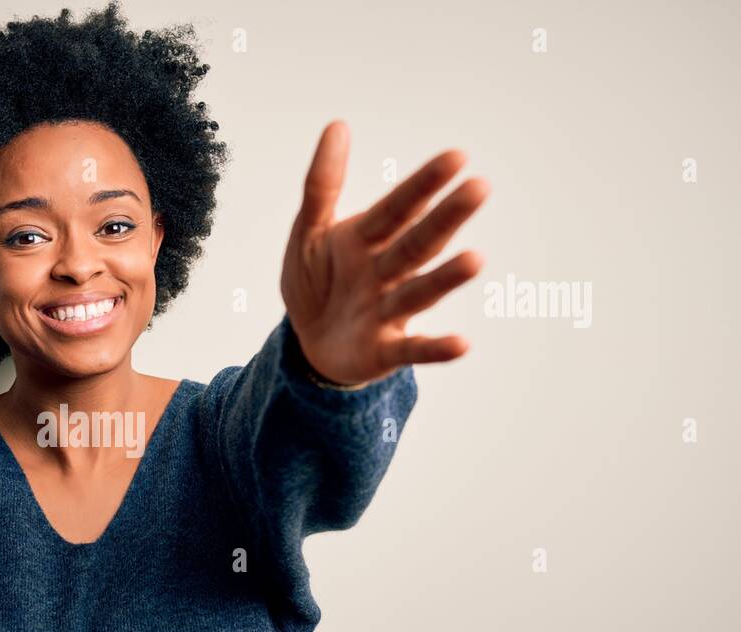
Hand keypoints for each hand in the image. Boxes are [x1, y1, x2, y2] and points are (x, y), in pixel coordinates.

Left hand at [280, 120, 489, 386]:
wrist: (309, 343)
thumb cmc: (317, 281)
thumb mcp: (309, 231)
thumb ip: (321, 185)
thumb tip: (338, 125)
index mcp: (368, 239)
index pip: (398, 208)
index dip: (422, 184)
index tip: (457, 156)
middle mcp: (386, 272)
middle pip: (417, 243)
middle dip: (445, 218)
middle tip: (479, 187)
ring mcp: (389, 311)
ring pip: (419, 292)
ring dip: (446, 278)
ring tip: (476, 259)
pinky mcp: (384, 351)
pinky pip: (412, 351)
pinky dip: (436, 349)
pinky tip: (463, 344)